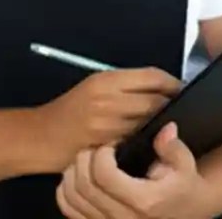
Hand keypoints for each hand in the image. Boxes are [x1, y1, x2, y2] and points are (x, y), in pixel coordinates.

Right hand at [34, 68, 181, 171]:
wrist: (40, 137)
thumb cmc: (68, 112)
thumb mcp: (92, 90)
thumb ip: (123, 88)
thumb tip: (160, 91)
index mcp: (105, 79)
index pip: (153, 76)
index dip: (173, 83)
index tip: (180, 91)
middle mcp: (109, 99)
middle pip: (158, 100)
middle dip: (172, 107)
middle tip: (177, 112)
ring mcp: (110, 124)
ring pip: (152, 122)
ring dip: (162, 125)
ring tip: (163, 127)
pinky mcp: (109, 145)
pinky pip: (140, 141)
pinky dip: (148, 141)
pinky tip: (149, 143)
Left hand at [56, 122, 207, 218]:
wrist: (188, 213)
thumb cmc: (184, 187)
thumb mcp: (185, 166)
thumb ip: (173, 147)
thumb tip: (166, 127)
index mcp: (144, 202)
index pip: (104, 175)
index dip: (100, 153)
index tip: (108, 145)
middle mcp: (123, 218)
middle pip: (83, 185)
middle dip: (83, 159)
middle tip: (93, 148)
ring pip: (71, 198)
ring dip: (71, 173)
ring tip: (84, 160)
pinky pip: (68, 211)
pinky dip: (65, 191)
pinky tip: (76, 177)